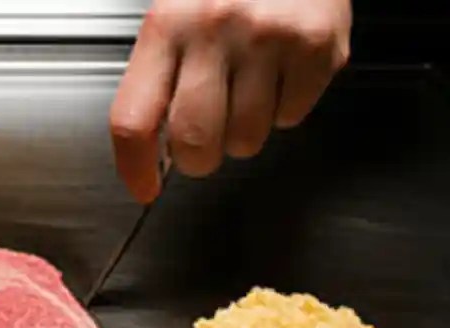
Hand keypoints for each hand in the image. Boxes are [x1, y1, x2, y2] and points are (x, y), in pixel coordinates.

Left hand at [110, 0, 350, 202]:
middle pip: (193, 142)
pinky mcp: (316, 46)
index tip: (143, 187)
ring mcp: (268, 39)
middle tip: (205, 141)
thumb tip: (153, 150)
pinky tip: (280, 70)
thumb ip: (160, 77)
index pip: (133, 118)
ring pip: (246, 140)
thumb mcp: (177, 14)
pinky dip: (286, 106)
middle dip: (199, 158)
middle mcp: (213, 30)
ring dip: (245, 130)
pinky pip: (292, 118)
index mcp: (166, 25)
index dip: (134, 167)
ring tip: (248, 87)